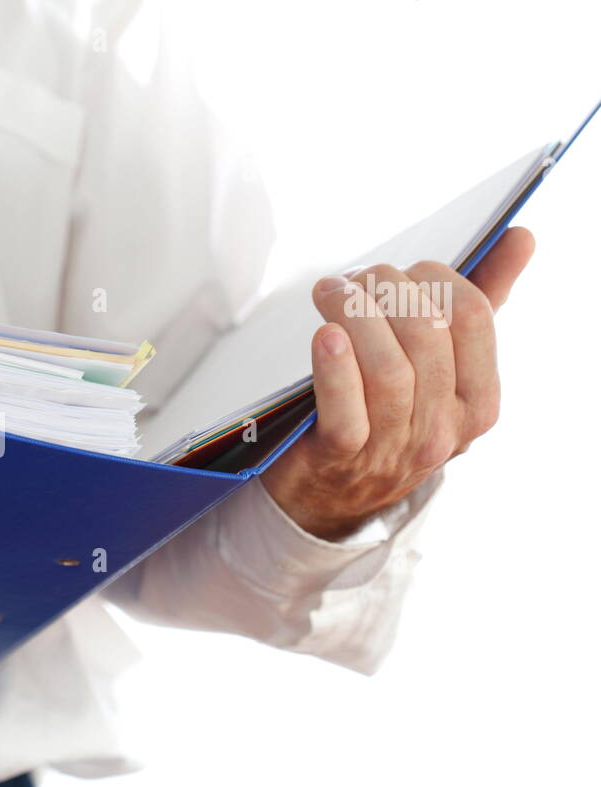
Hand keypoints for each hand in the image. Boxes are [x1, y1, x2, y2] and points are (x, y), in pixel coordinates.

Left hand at [260, 227, 534, 540]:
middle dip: (384, 289)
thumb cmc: (388, 411)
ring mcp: (394, 448)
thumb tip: (522, 236)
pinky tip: (324, 336)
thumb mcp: (441, 368)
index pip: (473, 317)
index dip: (433, 278)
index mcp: (479, 401)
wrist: (330, 492)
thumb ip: (481, 301)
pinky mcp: (341, 457)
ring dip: (353, 315)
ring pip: (388, 368)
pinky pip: (345, 410)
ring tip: (328, 292)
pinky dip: (335, 369)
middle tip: (351, 279)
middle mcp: (444, 429)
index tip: (398, 271)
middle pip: (426, 335)